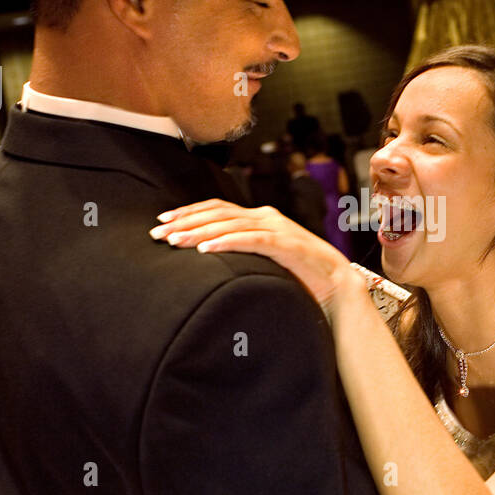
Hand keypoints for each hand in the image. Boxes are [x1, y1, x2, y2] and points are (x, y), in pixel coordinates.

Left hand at [150, 200, 357, 314]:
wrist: (336, 286)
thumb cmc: (298, 276)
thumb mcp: (261, 261)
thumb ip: (240, 254)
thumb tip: (205, 259)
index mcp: (259, 218)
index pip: (216, 208)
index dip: (188, 212)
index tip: (162, 222)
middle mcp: (266, 217)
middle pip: (217, 213)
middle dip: (185, 221)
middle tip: (158, 233)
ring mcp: (277, 228)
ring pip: (230, 223)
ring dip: (199, 231)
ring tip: (175, 241)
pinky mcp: (286, 243)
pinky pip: (251, 240)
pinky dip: (226, 242)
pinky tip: (205, 249)